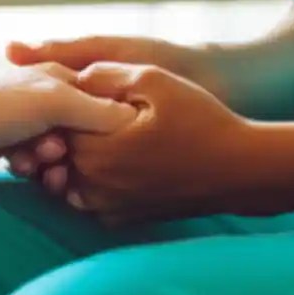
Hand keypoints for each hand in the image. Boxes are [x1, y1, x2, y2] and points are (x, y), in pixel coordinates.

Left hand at [0, 63, 136, 170]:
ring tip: (35, 162)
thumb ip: (98, 111)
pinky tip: (17, 165)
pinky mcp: (14, 145)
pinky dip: (31, 169)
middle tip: (55, 156)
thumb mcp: (56, 101)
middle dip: (75, 152)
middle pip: (84, 135)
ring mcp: (31, 122)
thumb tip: (134, 123)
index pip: (107, 107)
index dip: (107, 130)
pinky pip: (38, 164)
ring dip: (51, 164)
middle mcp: (52, 98)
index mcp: (66, 78)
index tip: (102, 147)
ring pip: (61, 154)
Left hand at [5, 37, 224, 191]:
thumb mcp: (154, 80)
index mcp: (97, 150)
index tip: (81, 93)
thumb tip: (72, 77)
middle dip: (65, 131)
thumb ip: (105, 75)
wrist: (240, 170)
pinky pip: (88, 198)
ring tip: (104, 134)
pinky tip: (117, 159)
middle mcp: (95, 185)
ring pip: (68, 177)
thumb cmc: (201, 121)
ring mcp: (107, 207)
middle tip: (92, 112)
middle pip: (56, 154)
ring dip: (75, 157)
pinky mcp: (121, 219)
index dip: (63, 104)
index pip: (53, 124)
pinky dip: (91, 180)